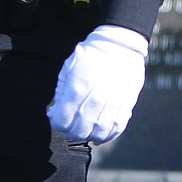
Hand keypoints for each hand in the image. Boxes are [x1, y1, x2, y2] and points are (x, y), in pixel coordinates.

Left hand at [48, 25, 148, 142]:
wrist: (121, 46)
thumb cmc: (91, 55)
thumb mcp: (69, 68)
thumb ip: (61, 92)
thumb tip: (56, 112)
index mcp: (77, 90)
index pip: (61, 122)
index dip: (55, 121)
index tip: (55, 115)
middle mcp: (95, 101)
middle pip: (78, 132)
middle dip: (69, 130)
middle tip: (69, 123)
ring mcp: (112, 106)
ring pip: (97, 135)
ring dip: (88, 135)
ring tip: (84, 128)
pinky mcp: (126, 107)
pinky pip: (115, 130)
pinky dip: (106, 135)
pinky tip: (99, 133)